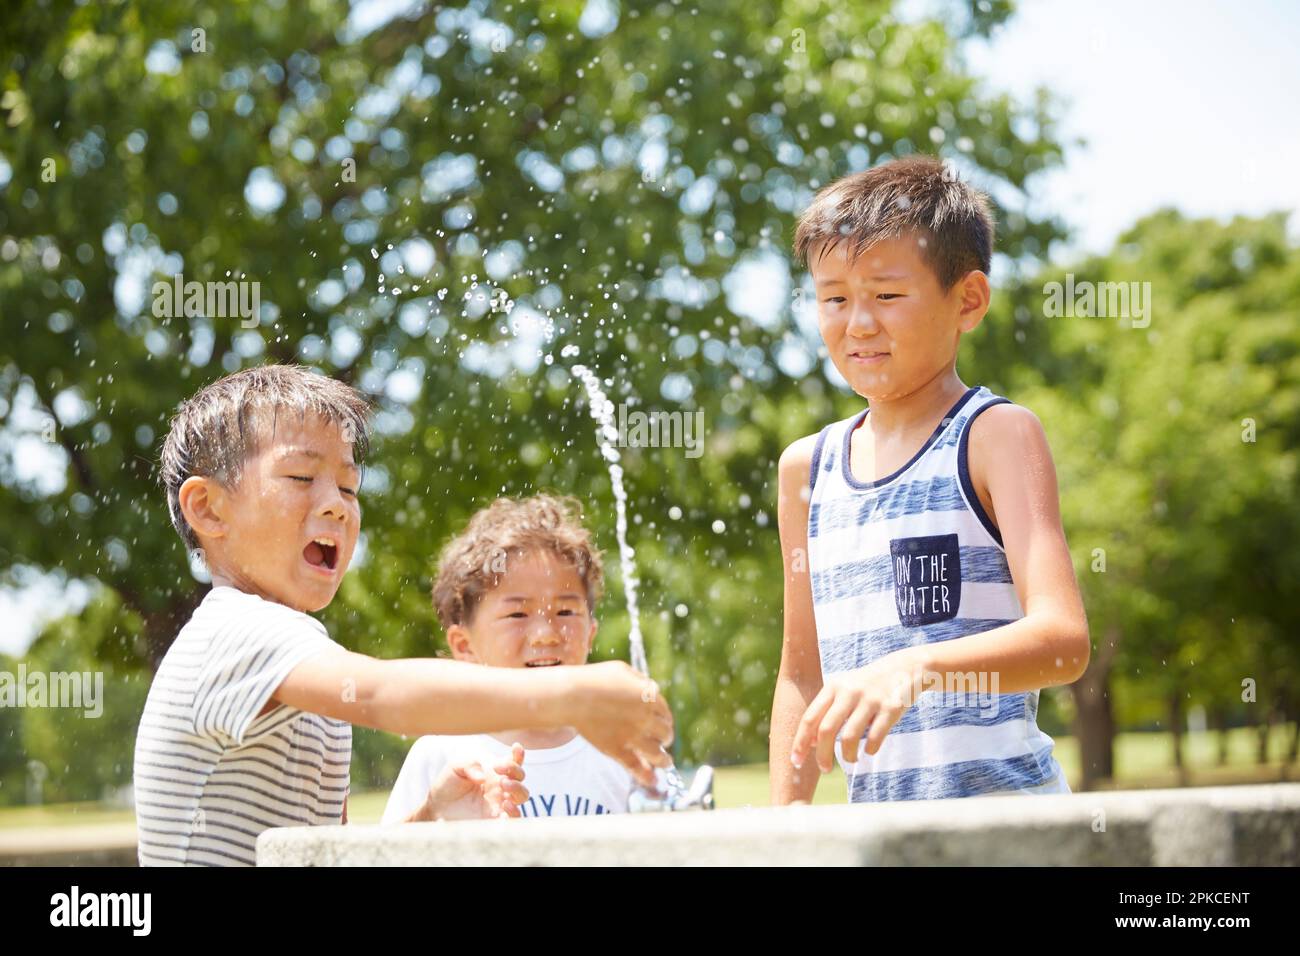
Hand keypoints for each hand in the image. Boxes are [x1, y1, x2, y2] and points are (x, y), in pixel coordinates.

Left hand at [415, 743, 527, 821]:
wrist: (437, 807)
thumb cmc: (448, 785)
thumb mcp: (456, 767)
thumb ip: (470, 765)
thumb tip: (483, 777)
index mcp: (494, 773)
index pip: (513, 762)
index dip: (518, 754)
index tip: (515, 747)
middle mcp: (500, 787)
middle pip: (521, 778)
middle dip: (516, 771)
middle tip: (500, 771)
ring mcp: (499, 803)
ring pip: (522, 796)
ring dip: (518, 789)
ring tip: (504, 785)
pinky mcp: (495, 820)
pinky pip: (513, 818)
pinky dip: (514, 812)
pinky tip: (505, 806)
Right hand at [572, 661, 673, 787]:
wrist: (573, 695)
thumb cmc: (595, 679)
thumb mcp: (623, 670)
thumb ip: (641, 681)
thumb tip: (652, 691)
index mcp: (648, 697)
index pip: (665, 713)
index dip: (664, 720)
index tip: (661, 723)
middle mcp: (645, 718)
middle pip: (665, 733)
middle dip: (665, 737)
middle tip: (662, 740)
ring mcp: (632, 736)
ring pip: (657, 754)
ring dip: (664, 760)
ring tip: (666, 762)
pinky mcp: (617, 749)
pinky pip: (636, 767)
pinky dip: (645, 776)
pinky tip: (652, 781)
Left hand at [790, 649, 927, 773]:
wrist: (903, 668)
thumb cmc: (865, 686)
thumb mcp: (842, 691)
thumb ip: (825, 713)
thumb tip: (809, 743)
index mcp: (833, 687)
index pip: (810, 718)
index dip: (800, 742)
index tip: (795, 761)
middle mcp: (849, 692)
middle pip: (826, 730)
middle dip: (822, 755)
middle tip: (824, 769)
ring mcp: (871, 699)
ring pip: (849, 737)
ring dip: (847, 756)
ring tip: (850, 760)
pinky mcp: (891, 708)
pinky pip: (875, 737)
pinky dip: (870, 749)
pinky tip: (869, 751)